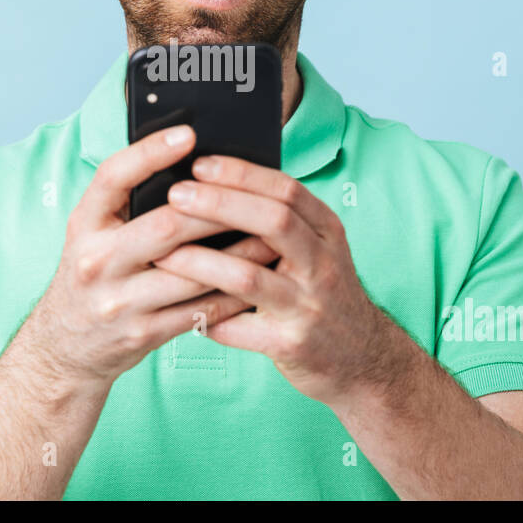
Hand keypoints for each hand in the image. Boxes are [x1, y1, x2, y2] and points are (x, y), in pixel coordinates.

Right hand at [26, 126, 279, 388]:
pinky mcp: (143, 334)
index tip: (188, 134)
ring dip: (239, 254)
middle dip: (217, 208)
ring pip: (192, 272)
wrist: (66, 344)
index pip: (112, 177)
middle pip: (166, 226)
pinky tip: (258, 276)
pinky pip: (199, 310)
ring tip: (273, 236)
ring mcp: (119, 301)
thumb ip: (128, 201)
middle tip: (255, 192)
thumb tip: (190, 163)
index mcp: (83, 223)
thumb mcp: (93, 231)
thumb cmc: (94, 273)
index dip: (150, 152)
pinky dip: (234, 293)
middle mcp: (96, 260)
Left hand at [153, 155, 393, 407]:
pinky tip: (179, 309)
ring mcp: (309, 306)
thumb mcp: (317, 249)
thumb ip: (278, 221)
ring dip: (199, 262)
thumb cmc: (321, 293)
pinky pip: (238, 328)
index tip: (200, 163)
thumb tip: (213, 186)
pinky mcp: (291, 344)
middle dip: (219, 204)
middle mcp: (323, 264)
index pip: (286, 190)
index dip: (241, 173)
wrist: (361, 359)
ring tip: (161, 252)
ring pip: (248, 276)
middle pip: (272, 221)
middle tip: (176, 195)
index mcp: (327, 231)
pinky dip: (205, 317)